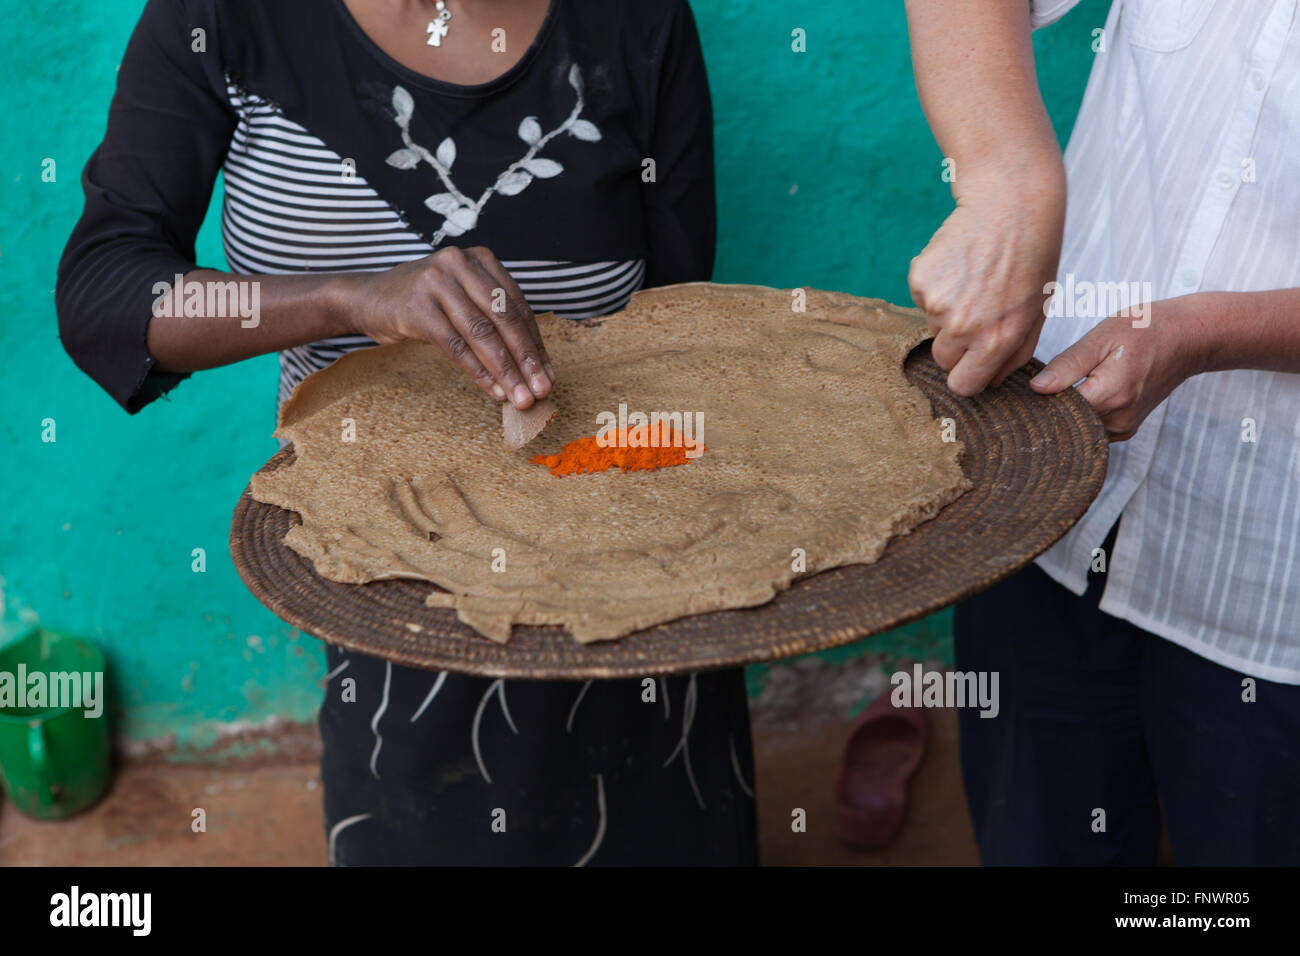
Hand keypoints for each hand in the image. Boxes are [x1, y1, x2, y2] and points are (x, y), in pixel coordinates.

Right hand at [350, 246, 552, 408]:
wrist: (368, 299)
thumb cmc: (425, 304)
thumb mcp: (463, 300)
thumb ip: (495, 322)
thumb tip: (534, 367)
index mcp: (481, 259)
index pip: (518, 306)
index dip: (536, 344)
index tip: (548, 375)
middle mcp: (461, 264)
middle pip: (504, 318)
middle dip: (526, 359)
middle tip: (542, 390)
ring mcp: (437, 282)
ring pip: (482, 333)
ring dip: (505, 371)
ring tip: (520, 397)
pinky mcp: (417, 307)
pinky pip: (455, 345)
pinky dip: (478, 371)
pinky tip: (493, 390)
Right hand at [908, 159, 1065, 395]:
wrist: (1010, 203)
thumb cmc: (1032, 255)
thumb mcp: (1038, 310)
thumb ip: (1016, 352)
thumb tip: (992, 381)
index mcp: (997, 340)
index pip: (963, 385)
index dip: (967, 375)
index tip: (972, 362)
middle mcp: (964, 326)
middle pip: (943, 359)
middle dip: (956, 344)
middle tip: (978, 311)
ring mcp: (937, 303)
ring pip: (932, 325)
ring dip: (947, 310)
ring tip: (973, 279)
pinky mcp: (920, 279)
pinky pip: (920, 298)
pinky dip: (935, 285)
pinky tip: (958, 264)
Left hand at [1028, 295, 1212, 441]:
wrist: (1187, 338)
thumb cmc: (1144, 330)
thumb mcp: (1101, 337)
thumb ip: (1067, 365)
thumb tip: (1036, 388)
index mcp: (1110, 395)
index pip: (1057, 412)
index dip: (1036, 401)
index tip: (1021, 390)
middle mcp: (1118, 420)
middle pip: (1066, 424)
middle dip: (1047, 408)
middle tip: (1034, 387)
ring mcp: (1123, 428)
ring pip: (1078, 429)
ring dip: (1064, 412)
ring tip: (1058, 386)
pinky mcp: (1125, 429)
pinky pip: (1091, 429)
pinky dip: (1080, 415)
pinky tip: (1075, 395)